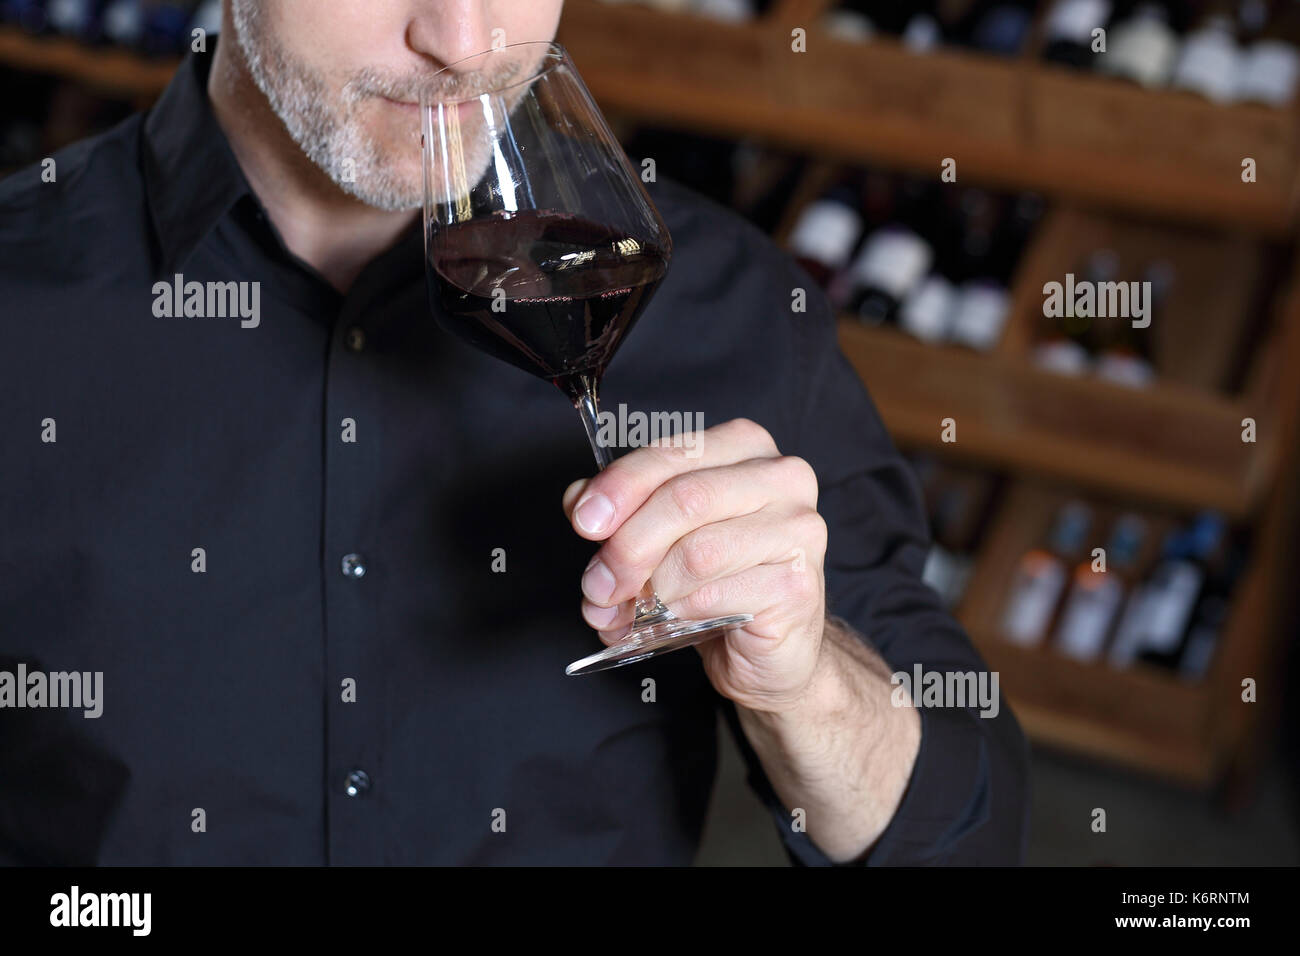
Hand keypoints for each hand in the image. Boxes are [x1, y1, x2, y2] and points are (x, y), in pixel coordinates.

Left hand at [562, 418, 828, 712]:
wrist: (771, 648)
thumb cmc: (719, 581)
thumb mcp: (662, 535)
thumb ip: (622, 508)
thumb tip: (579, 500)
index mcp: (746, 446)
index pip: (672, 453)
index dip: (619, 486)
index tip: (583, 522)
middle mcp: (781, 478)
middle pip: (684, 499)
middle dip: (628, 546)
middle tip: (597, 584)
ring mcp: (799, 530)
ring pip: (697, 552)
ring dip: (648, 590)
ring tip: (624, 613)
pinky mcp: (797, 584)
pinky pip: (714, 596)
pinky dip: (677, 615)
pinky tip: (669, 623)